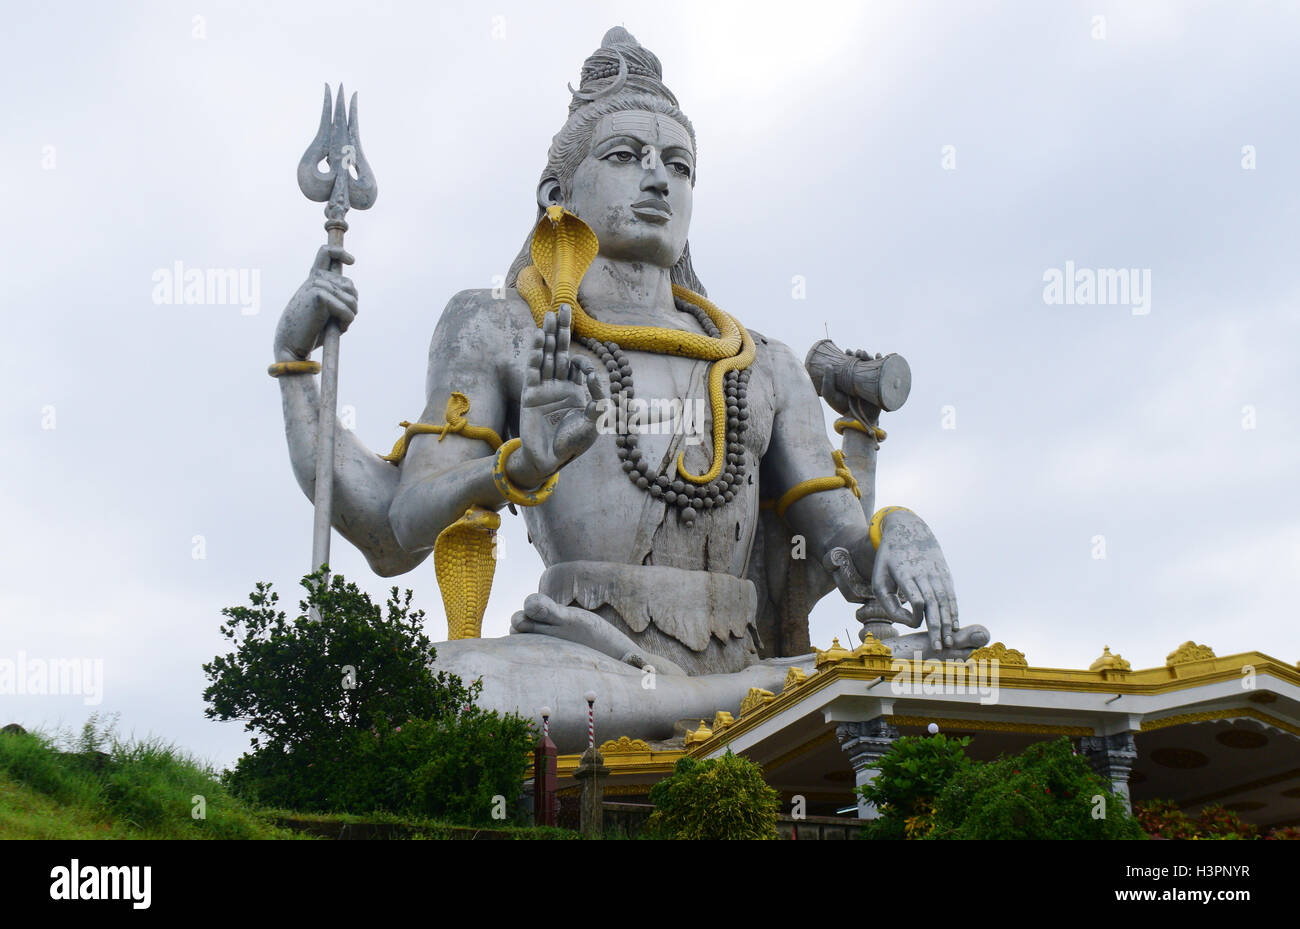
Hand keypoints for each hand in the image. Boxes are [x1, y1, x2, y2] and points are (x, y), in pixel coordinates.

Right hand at [273, 245, 357, 361]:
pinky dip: (346, 322)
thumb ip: (338, 298)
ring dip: (350, 315)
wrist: (292, 344)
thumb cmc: (310, 331)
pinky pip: (347, 310)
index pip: (325, 254)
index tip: (352, 261)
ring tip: (338, 325)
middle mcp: (315, 279)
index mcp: (314, 279)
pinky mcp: (319, 295)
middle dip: (352, 304)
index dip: (340, 253)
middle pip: (350, 285)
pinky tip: (337, 329)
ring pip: (352, 298)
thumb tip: (353, 292)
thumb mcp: (325, 311)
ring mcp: (317, 285)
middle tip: (341, 319)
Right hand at [507, 305, 606, 486]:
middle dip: (562, 330)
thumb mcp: (593, 424)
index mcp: (574, 390)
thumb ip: (598, 403)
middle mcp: (558, 385)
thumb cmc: (572, 444)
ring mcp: (543, 388)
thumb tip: (598, 380)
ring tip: (549, 315)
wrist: (550, 459)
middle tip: (564, 307)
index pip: (577, 366)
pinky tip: (537, 338)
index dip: (583, 362)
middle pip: (559, 351)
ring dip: (547, 336)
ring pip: (546, 356)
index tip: (588, 371)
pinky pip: (533, 371)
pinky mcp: (530, 395)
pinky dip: (535, 354)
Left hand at [818, 348, 882, 425]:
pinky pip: (884, 373)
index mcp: (850, 378)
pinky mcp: (879, 386)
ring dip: (870, 356)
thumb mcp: (830, 393)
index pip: (852, 362)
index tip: (847, 350)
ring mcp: (871, 382)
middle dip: (861, 354)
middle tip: (857, 352)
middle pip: (863, 362)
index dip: (850, 355)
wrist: (854, 419)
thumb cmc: (841, 407)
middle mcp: (861, 378)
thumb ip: (827, 380)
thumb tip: (828, 365)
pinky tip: (880, 356)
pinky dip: (884, 363)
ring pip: (872, 365)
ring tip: (864, 353)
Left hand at [868, 510, 958, 650]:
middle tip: (939, 647)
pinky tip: (954, 626)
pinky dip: (954, 611)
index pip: (916, 598)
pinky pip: (951, 595)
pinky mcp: (945, 574)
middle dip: (936, 627)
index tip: (916, 624)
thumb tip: (909, 622)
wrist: (909, 530)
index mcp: (904, 573)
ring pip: (945, 600)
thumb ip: (888, 603)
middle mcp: (923, 573)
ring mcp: (936, 573)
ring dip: (948, 622)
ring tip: (949, 641)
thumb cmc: (889, 560)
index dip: (917, 615)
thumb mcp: (879, 578)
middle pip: (933, 603)